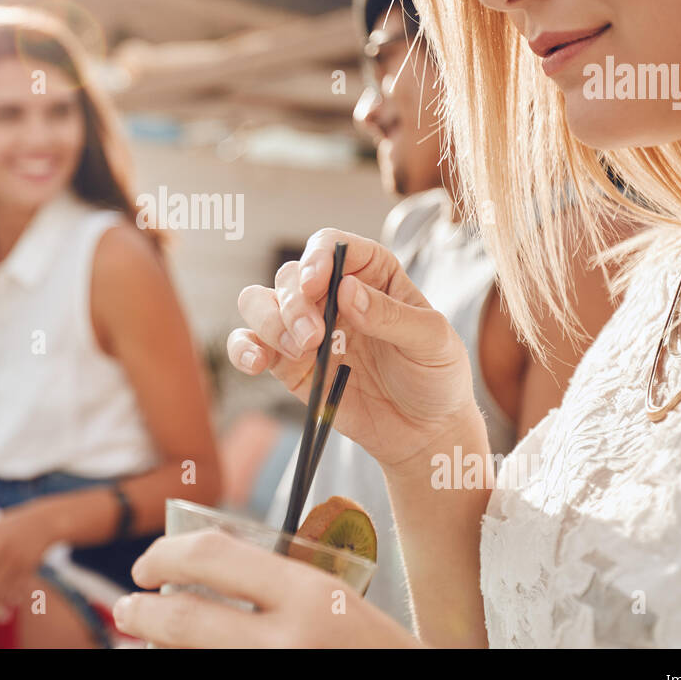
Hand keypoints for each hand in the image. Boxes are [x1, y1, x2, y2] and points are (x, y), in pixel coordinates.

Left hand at [112, 529, 418, 647]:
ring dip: (157, 644)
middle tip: (127, 606)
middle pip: (181, 617)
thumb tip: (194, 566)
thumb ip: (273, 581)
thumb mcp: (333, 599)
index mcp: (310, 595)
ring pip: (183, 657)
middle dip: (140, 610)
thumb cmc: (371, 649)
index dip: (163, 554)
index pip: (210, 555)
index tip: (148, 563)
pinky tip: (180, 658)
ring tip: (149, 636)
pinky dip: (185, 663)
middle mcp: (287, 642)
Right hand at [227, 227, 478, 471]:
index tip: (317, 285)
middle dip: (293, 302)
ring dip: (269, 321)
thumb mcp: (432, 341)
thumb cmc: (436, 377)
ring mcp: (307, 329)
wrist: (424, 432)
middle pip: (291, 276)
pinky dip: (244, 348)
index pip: (331, 246)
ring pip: (261, 302)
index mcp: (371, 274)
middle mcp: (332, 295)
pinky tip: (256, 361)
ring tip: (299, 351)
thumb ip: (391, 315)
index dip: (317, 257)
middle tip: (313, 336)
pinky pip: (250, 344)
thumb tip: (347, 290)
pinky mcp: (289, 365)